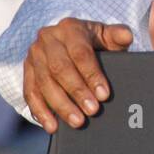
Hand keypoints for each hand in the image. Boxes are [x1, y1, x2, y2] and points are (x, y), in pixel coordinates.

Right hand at [22, 18, 132, 133]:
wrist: (68, 40)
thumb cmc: (93, 41)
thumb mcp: (106, 35)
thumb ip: (118, 35)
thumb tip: (127, 36)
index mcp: (70, 28)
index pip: (80, 53)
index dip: (92, 75)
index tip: (104, 95)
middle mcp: (48, 39)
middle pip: (59, 68)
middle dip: (77, 92)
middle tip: (92, 110)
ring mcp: (34, 55)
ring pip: (44, 83)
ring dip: (60, 105)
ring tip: (77, 121)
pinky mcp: (26, 71)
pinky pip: (30, 93)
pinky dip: (40, 111)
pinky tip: (52, 126)